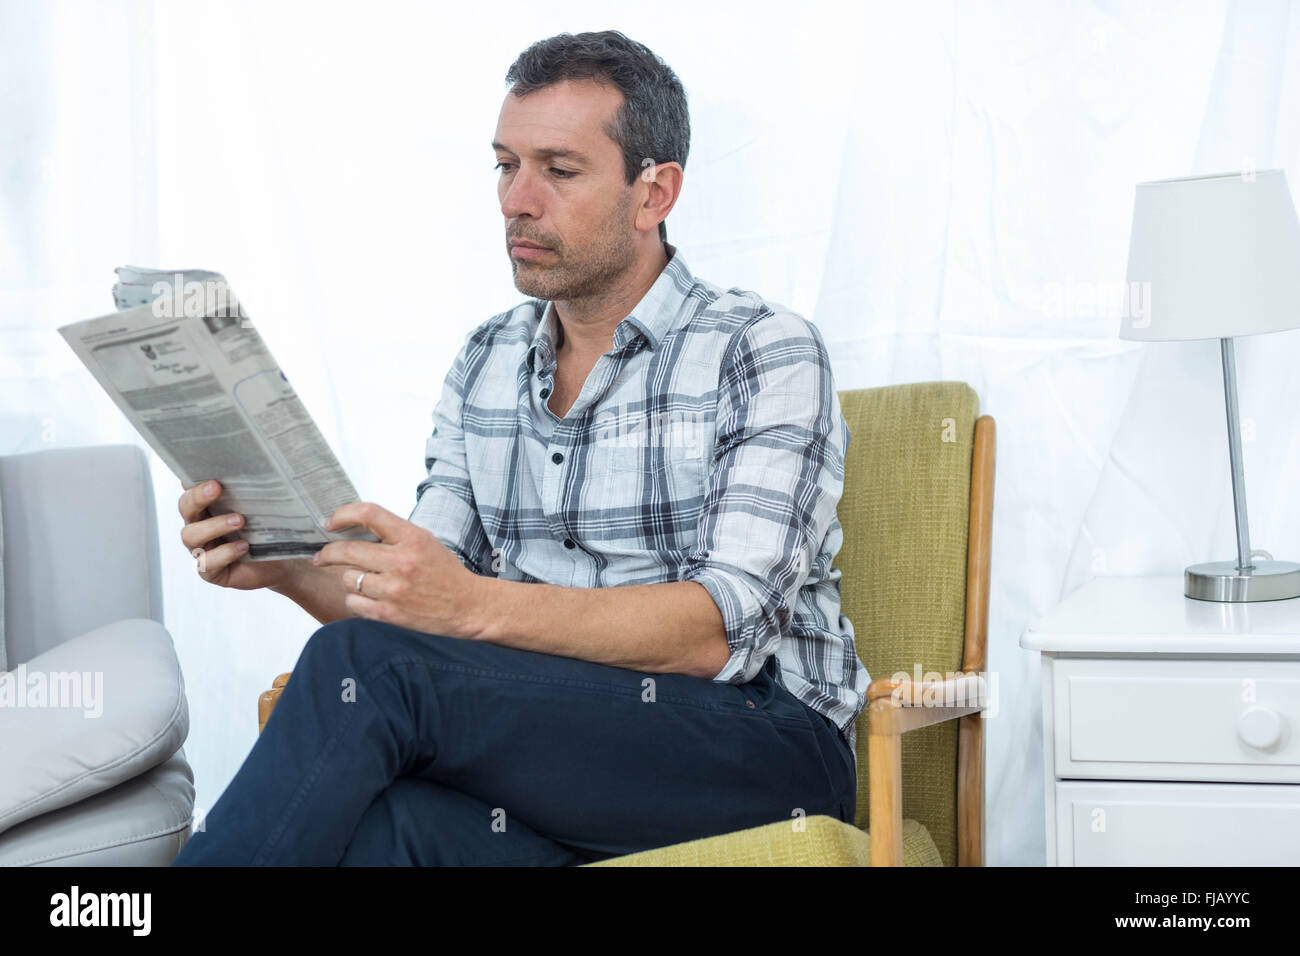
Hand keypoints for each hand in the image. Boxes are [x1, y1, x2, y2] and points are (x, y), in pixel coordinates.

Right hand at [178, 480, 303, 591]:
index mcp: (208, 506)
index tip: (204, 471)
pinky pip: (207, 562)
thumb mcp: (263, 508)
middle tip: (216, 487)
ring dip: (214, 525)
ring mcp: (202, 549)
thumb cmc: (268, 530)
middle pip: (186, 508)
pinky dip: (225, 553)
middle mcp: (199, 525)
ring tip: (240, 521)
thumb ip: (252, 492)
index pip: (191, 488)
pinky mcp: (210, 570)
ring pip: (191, 535)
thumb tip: (259, 469)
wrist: (282, 563)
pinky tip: (243, 546)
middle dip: (198, 497)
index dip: (192, 480)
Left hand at [312, 501, 482, 637]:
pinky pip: (353, 602)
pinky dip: (356, 600)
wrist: (468, 607)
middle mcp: (401, 561)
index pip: (368, 514)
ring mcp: (394, 589)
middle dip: (328, 553)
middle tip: (322, 557)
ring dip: (349, 579)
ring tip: (364, 582)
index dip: (342, 514)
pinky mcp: (389, 613)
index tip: (331, 523)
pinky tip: (369, 598)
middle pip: (347, 550)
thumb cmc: (445, 573)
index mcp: (412, 538)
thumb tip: (355, 530)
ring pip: (348, 578)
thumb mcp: (425, 542)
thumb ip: (394, 535)